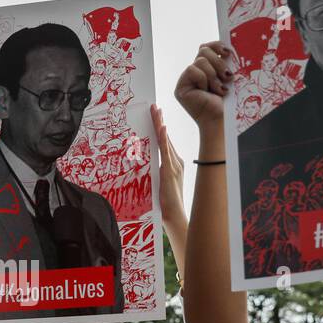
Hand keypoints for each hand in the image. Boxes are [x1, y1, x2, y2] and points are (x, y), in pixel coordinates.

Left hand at [151, 104, 185, 223]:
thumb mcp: (158, 184)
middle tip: (154, 107)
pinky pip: (166, 151)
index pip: (166, 142)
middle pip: (166, 138)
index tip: (156, 115)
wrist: (174, 215)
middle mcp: (176, 162)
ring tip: (156, 111)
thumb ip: (155, 173)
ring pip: (165, 141)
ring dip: (160, 125)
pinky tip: (162, 128)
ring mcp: (174, 165)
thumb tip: (146, 167)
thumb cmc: (166, 203)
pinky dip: (164, 138)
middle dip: (159, 121)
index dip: (160, 128)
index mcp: (173, 164)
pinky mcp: (170, 170)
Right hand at [175, 41, 231, 129]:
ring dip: (213, 75)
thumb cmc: (227, 101)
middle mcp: (196, 71)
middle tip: (227, 76)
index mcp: (207, 67)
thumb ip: (225, 61)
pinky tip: (205, 92)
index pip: (207, 47)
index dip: (217, 46)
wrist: (221, 118)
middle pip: (204, 50)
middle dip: (218, 62)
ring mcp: (187, 78)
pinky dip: (203, 80)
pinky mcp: (181, 85)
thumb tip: (228, 48)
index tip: (229, 53)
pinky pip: (192, 69)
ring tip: (218, 89)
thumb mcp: (228, 77)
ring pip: (201, 60)